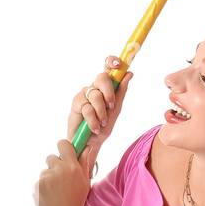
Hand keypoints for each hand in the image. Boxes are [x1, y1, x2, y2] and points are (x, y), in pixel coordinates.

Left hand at [34, 138, 90, 205]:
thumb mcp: (84, 182)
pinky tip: (49, 197)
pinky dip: (41, 187)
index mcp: (72, 167)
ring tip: (55, 192)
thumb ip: (84, 163)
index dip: (63, 148)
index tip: (64, 154)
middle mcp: (58, 169)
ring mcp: (46, 177)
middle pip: (51, 157)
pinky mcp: (36, 185)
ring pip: (44, 171)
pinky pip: (38, 181)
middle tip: (60, 180)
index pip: (63, 144)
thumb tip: (87, 148)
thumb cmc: (75, 202)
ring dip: (48, 178)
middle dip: (54, 166)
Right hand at [68, 55, 133, 174]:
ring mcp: (84, 95)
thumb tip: (129, 73)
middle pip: (101, 77)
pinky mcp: (76, 104)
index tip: (117, 64)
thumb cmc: (103, 126)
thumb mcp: (116, 110)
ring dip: (101, 112)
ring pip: (95, 95)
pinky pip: (87, 108)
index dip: (111, 62)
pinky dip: (93, 120)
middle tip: (111, 105)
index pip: (108, 68)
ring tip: (103, 123)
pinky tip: (95, 128)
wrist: (91, 143)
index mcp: (105, 87)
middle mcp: (94, 88)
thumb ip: (121, 92)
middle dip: (109, 92)